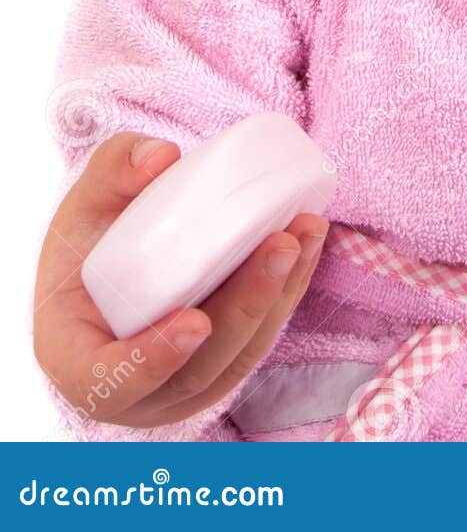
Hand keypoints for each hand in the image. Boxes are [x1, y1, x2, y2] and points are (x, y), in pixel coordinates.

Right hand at [34, 129, 328, 428]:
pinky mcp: (223, 365)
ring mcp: (182, 387)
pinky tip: (308, 243)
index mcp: (78, 361)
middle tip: (279, 246)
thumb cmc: (87, 245)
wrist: (107, 271)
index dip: (152, 360)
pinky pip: (259, 338)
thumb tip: (160, 157)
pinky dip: (287, 291)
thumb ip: (111, 173)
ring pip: (239, 355)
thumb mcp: (83, 206)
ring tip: (305, 231)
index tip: (194, 321)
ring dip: (279, 295)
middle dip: (246, 306)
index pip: (111, 381)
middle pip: (198, 367)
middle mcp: (134, 389)